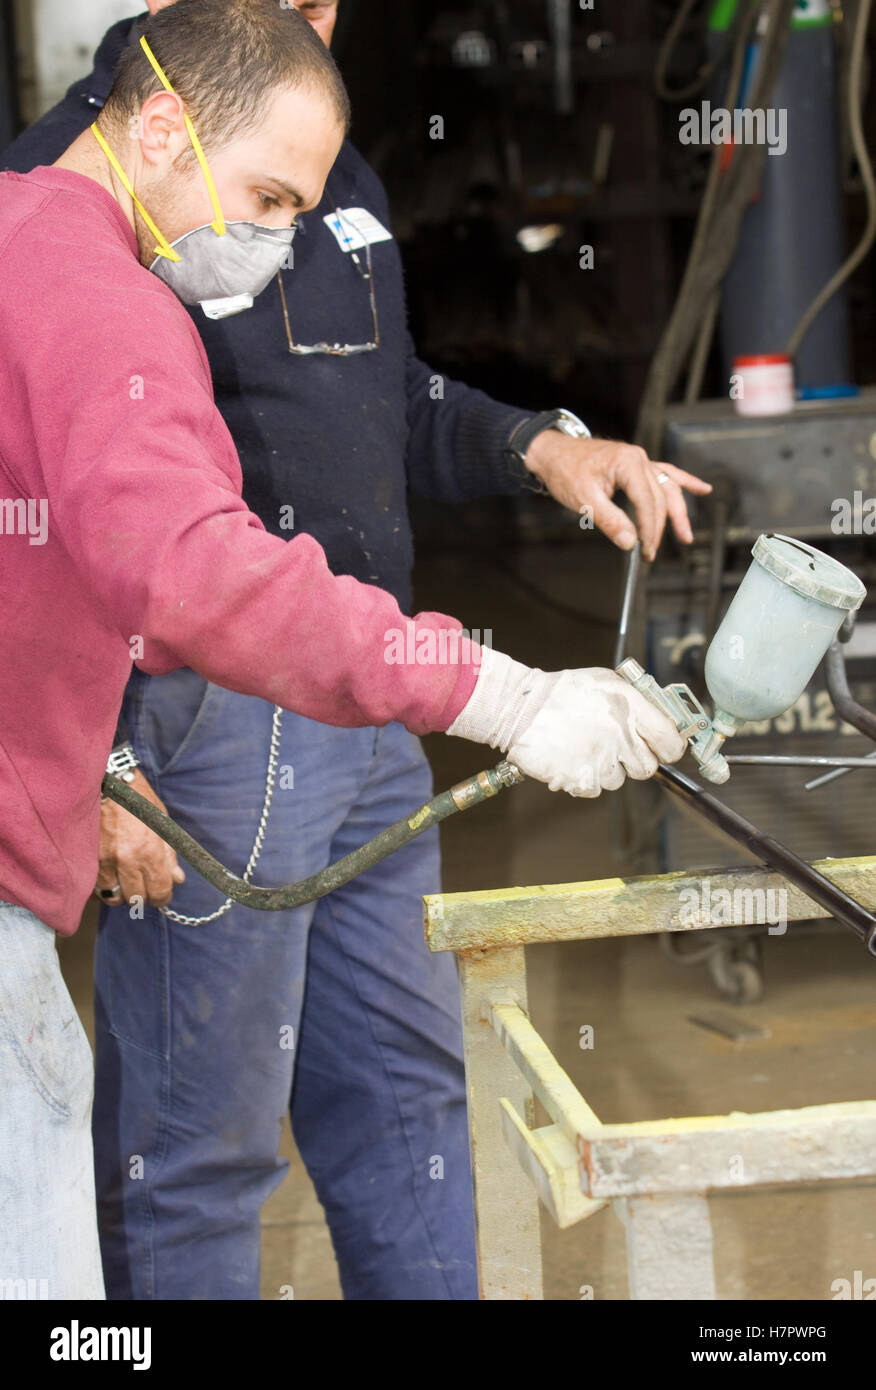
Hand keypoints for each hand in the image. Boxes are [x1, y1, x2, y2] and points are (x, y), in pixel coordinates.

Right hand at [95, 768, 184, 907]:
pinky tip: (109, 878)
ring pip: (113, 896)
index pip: (159, 891)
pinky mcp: (88, 858)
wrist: (107, 782)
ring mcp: (105, 860)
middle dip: (143, 897)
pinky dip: (103, 887)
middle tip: (144, 887)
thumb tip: (177, 879)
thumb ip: (169, 854)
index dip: (162, 897)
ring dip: (120, 894)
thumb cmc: (138, 800)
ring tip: (125, 883)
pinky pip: (95, 886)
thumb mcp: (162, 822)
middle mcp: (127, 860)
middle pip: (136, 899)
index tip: (162, 894)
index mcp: (150, 852)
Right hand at [506, 667, 685, 795]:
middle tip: (617, 748)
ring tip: (585, 748)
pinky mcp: (583, 779)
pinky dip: (585, 779)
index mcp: (631, 709)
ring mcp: (602, 760)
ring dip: (607, 769)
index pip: (671, 741)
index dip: (670, 748)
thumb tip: (663, 720)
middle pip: (648, 767)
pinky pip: (595, 789)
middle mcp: (621, 736)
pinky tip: (572, 758)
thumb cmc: (564, 692)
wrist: (521, 708)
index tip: (664, 748)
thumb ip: (638, 701)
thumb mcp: (607, 681)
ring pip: (619, 780)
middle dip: (636, 760)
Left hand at [524, 431, 711, 560]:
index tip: (645, 551)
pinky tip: (702, 489)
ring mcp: (640, 461)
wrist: (552, 453)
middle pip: (659, 498)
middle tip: (650, 554)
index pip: (648, 502)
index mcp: (629, 463)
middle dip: (658, 528)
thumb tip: (629, 542)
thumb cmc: (565, 471)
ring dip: (677, 513)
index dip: (649, 530)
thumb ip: (609, 521)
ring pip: (666, 489)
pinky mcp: (636, 466)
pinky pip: (666, 474)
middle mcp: (640, 459)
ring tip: (685, 535)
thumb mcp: (584, 499)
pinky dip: (683, 482)